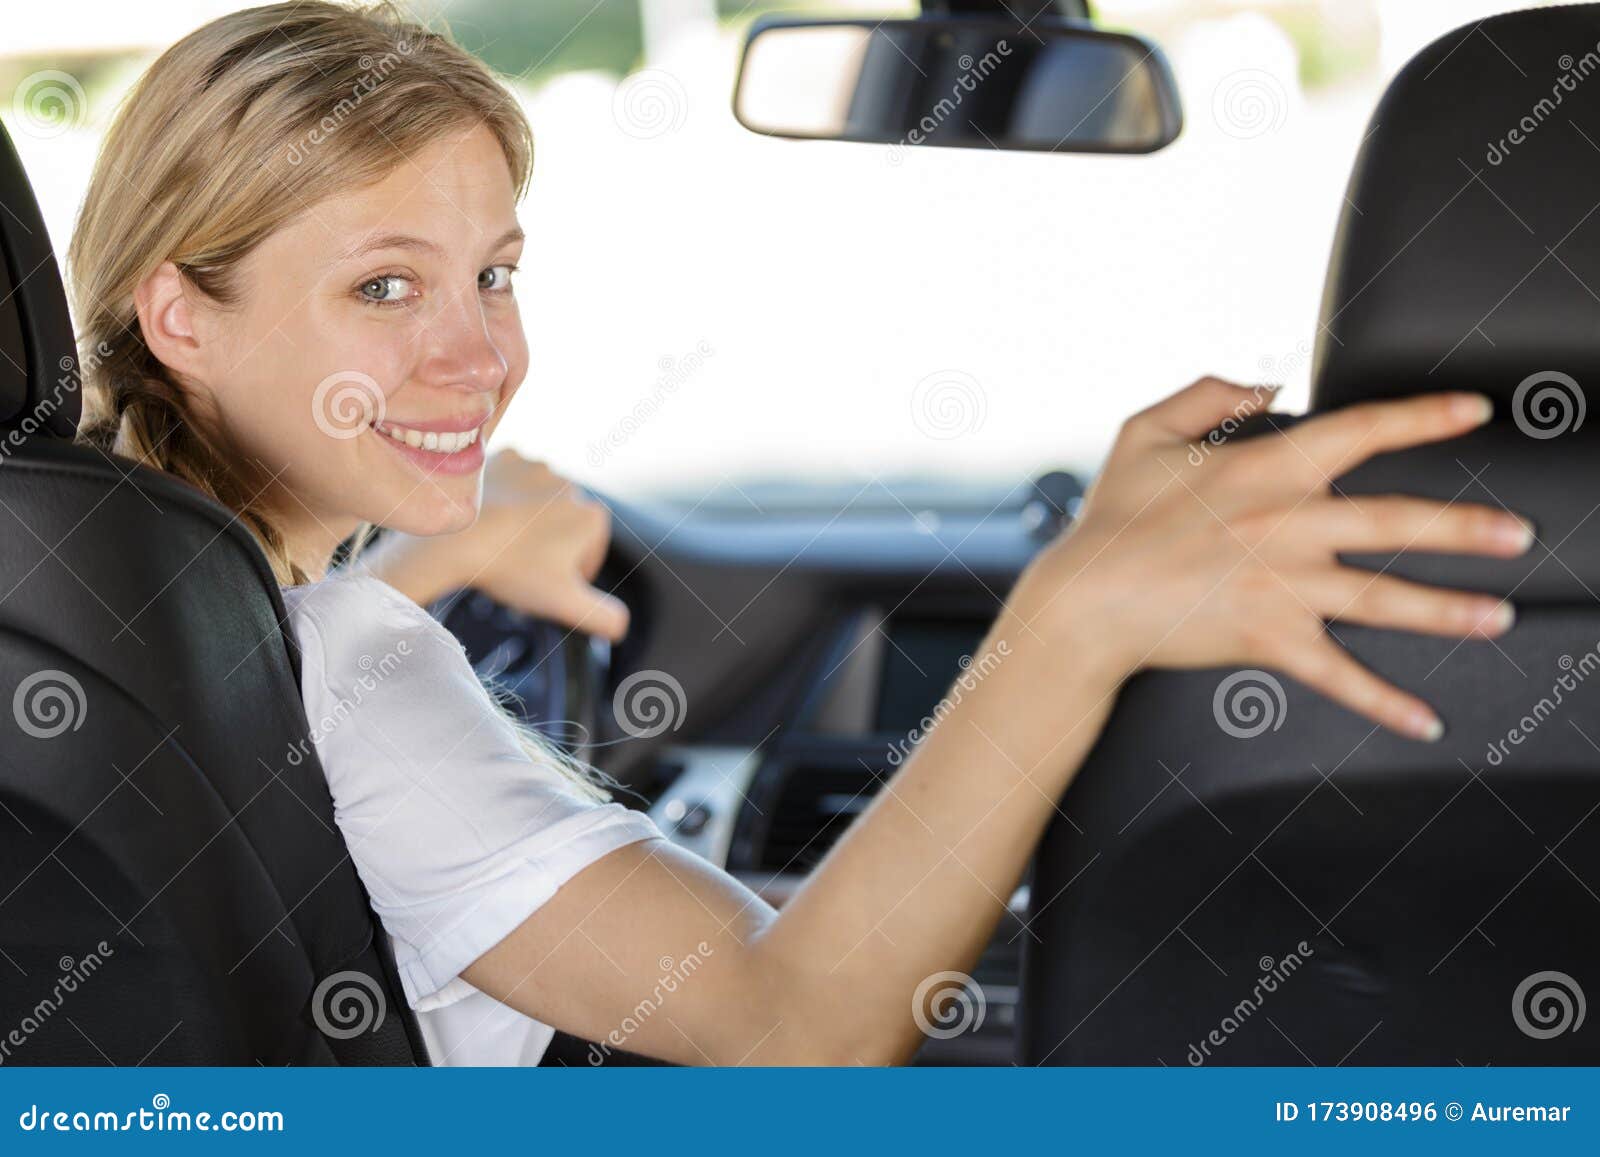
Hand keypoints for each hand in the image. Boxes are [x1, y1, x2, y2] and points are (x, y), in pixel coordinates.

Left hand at [365, 451, 628, 640]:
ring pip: (538, 502)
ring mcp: (536, 466)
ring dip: (529, 519)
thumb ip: (605, 617)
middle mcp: (571, 484)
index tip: (543, 585)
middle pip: (564, 525)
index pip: (588, 554)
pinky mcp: (505, 456)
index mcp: (593, 517)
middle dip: (549, 545)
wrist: (456, 538)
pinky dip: (506, 495)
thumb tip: (621, 624)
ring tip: (504, 543)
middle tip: (520, 567)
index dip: (569, 576)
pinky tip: (492, 516)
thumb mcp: (564, 603)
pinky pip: (512, 478)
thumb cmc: (512, 570)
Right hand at [999, 378, 1533, 739]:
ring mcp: (1282, 587)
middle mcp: (1287, 525)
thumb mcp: (1145, 431)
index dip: (1424, 416)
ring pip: (1384, 599)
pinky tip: (1425, 721)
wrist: (1083, 601)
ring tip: (1501, 617)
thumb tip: (1263, 379)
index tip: (1475, 410)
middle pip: (1397, 522)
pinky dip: (1383, 703)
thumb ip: (1208, 393)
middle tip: (1520, 534)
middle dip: (1467, 529)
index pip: (1362, 431)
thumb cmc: (1110, 517)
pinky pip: (1338, 676)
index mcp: (1266, 469)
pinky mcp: (1267, 639)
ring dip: (1450, 611)